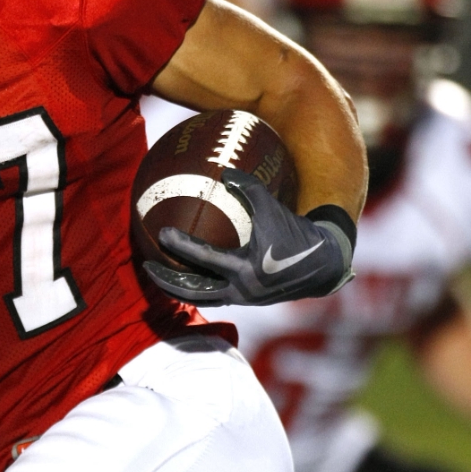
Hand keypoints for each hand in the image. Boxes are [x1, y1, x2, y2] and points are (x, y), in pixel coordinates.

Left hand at [144, 167, 354, 307]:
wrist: (323, 264)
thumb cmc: (297, 232)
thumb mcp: (273, 206)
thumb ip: (248, 188)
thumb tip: (224, 171)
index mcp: (246, 269)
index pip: (205, 258)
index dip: (181, 246)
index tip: (162, 233)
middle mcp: (241, 290)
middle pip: (193, 292)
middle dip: (167, 282)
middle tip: (147, 267)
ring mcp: (243, 299)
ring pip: (202, 299)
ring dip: (179, 289)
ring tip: (161, 276)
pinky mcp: (246, 300)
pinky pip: (215, 295)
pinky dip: (199, 286)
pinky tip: (187, 273)